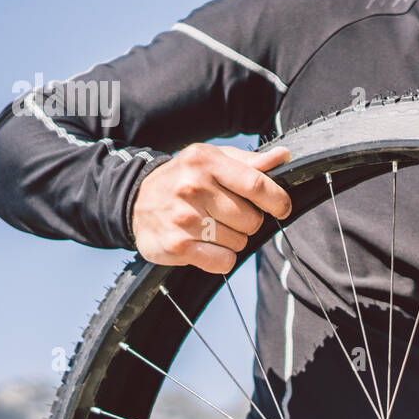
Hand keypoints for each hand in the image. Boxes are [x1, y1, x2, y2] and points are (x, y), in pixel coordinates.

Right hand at [131, 143, 291, 273]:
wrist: (135, 199)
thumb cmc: (185, 177)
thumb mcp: (213, 159)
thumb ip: (250, 161)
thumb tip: (283, 156)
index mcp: (206, 162)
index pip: (256, 185)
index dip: (277, 200)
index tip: (281, 207)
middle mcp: (193, 188)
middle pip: (251, 219)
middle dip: (249, 221)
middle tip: (230, 216)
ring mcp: (184, 218)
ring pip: (239, 242)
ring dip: (233, 240)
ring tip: (212, 227)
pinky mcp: (177, 246)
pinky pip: (223, 261)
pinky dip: (222, 258)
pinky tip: (206, 244)